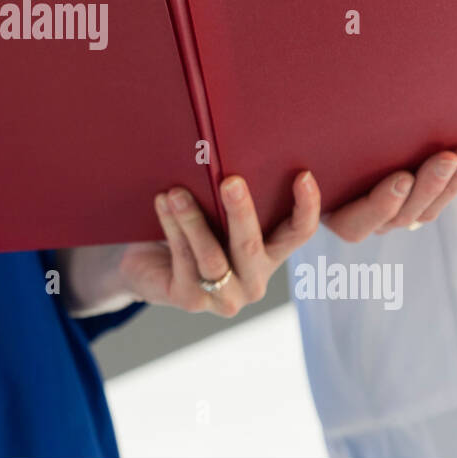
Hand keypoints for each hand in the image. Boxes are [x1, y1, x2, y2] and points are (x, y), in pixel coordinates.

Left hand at [117, 172, 320, 318]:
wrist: (150, 265)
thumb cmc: (191, 229)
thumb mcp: (216, 212)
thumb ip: (228, 196)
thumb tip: (226, 156)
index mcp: (270, 254)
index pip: (299, 233)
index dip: (306, 206)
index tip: (304, 176)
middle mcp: (254, 280)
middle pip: (252, 246)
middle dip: (241, 212)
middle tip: (230, 182)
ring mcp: (225, 296)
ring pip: (212, 257)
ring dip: (193, 220)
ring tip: (178, 192)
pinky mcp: (192, 301)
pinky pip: (184, 260)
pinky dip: (172, 228)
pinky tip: (162, 202)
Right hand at [324, 147, 456, 242]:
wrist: (330, 138)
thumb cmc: (316, 143)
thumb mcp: (318, 144)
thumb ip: (322, 139)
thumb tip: (300, 97)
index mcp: (332, 214)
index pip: (357, 221)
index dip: (382, 202)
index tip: (402, 176)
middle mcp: (364, 221)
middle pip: (399, 215)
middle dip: (427, 186)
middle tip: (444, 158)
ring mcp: (392, 216)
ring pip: (423, 212)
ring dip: (446, 184)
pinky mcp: (414, 206)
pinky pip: (437, 202)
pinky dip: (454, 181)